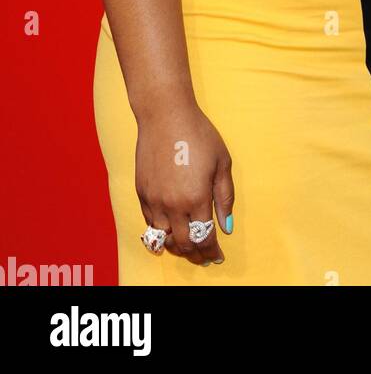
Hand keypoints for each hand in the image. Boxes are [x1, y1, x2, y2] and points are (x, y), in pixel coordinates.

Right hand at [134, 96, 234, 265]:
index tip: (217, 257)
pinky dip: (160, 233)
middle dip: (196, 254)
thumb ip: (224, 197)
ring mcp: (154, 201)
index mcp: (196, 198)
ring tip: (188, 246)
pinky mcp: (141, 193)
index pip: (204, 238)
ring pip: (164, 238)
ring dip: (177, 246)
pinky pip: (150, 224)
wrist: (165, 116)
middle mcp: (173, 205)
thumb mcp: (222, 162)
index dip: (211, 251)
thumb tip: (226, 226)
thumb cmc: (199, 135)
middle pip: (184, 244)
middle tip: (204, 256)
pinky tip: (169, 231)